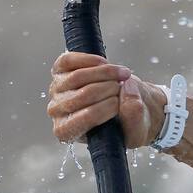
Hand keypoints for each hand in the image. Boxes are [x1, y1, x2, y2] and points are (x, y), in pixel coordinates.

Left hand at [47, 51, 166, 149]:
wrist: (121, 106)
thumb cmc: (124, 124)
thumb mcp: (136, 130)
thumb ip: (134, 116)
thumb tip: (126, 89)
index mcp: (68, 133)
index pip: (85, 118)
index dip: (107, 107)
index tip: (121, 104)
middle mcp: (57, 112)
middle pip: (83, 95)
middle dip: (110, 89)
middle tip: (123, 89)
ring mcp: (56, 89)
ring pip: (78, 76)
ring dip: (106, 73)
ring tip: (122, 76)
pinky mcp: (59, 70)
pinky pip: (70, 60)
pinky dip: (91, 60)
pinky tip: (105, 64)